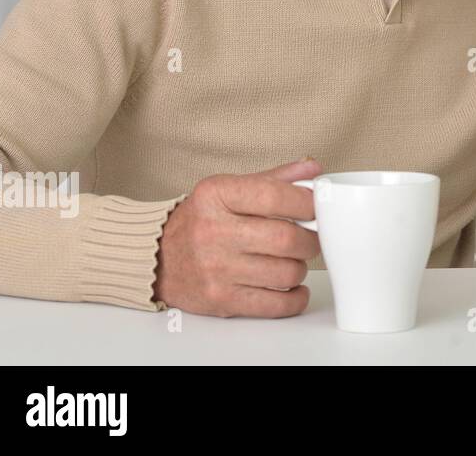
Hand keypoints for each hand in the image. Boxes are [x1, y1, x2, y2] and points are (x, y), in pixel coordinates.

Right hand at [152, 158, 322, 316]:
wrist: (157, 258)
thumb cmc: (200, 221)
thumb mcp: (228, 189)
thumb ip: (274, 179)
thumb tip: (314, 171)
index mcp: (216, 196)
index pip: (275, 196)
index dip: (307, 203)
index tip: (318, 208)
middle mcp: (213, 232)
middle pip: (286, 239)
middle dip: (310, 240)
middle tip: (310, 238)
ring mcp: (216, 270)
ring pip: (286, 273)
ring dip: (300, 267)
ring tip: (292, 260)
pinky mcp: (220, 300)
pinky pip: (275, 305)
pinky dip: (295, 298)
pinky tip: (292, 288)